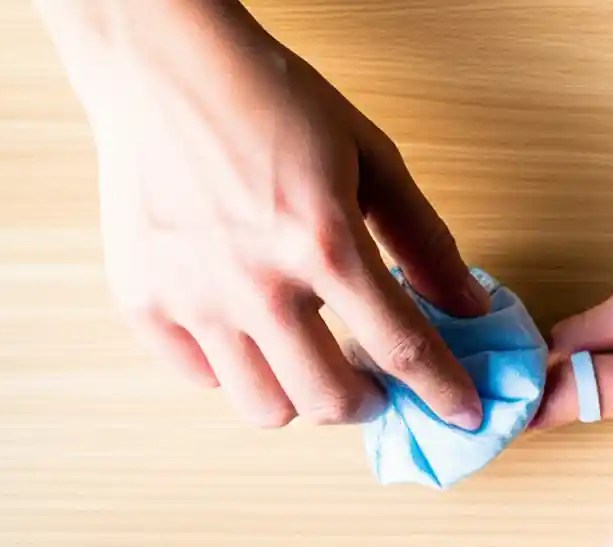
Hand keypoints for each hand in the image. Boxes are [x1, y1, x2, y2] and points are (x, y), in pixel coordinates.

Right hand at [52, 2, 487, 427]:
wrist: (163, 66)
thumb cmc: (271, 102)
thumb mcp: (371, 158)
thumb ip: (424, 239)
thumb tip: (469, 303)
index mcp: (323, 242)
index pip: (402, 347)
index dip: (442, 390)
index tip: (463, 414)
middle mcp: (256, 284)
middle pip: (330, 400)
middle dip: (369, 404)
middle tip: (376, 385)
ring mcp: (192, 298)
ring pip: (264, 408)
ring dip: (303, 397)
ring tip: (312, 360)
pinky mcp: (142, 301)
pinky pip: (201, 378)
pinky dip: (236, 370)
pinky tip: (250, 332)